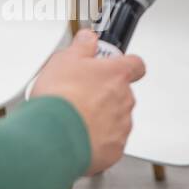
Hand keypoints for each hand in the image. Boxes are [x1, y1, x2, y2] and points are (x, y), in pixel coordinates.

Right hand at [31, 29, 145, 175]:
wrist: (53, 136)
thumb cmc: (60, 98)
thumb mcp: (64, 60)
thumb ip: (81, 46)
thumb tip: (88, 38)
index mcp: (116, 75)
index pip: (136, 64)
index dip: (126, 65)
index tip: (113, 66)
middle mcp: (124, 100)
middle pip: (122, 94)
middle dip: (105, 95)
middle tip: (81, 96)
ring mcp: (121, 126)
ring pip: (117, 119)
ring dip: (101, 119)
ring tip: (75, 120)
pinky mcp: (114, 150)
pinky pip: (110, 143)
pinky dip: (97, 141)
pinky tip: (77, 137)